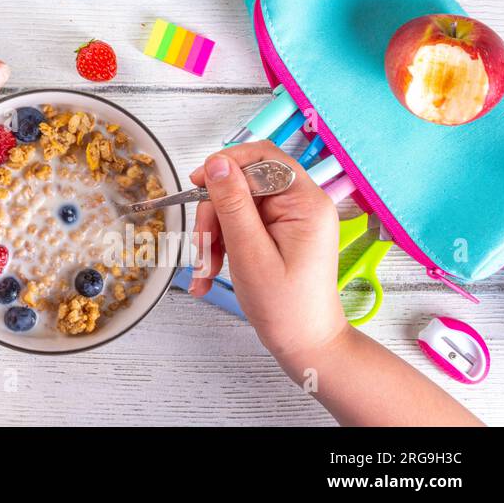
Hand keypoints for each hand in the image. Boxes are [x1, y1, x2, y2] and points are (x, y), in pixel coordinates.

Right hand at [189, 140, 347, 365]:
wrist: (306, 344)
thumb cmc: (287, 307)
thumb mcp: (251, 253)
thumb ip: (233, 204)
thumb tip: (216, 162)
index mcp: (306, 203)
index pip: (263, 158)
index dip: (226, 166)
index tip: (198, 183)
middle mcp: (301, 205)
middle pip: (242, 184)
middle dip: (215, 214)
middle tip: (203, 247)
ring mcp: (289, 219)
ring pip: (234, 205)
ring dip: (214, 235)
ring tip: (207, 269)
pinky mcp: (277, 232)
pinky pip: (238, 224)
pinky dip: (221, 245)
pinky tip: (211, 271)